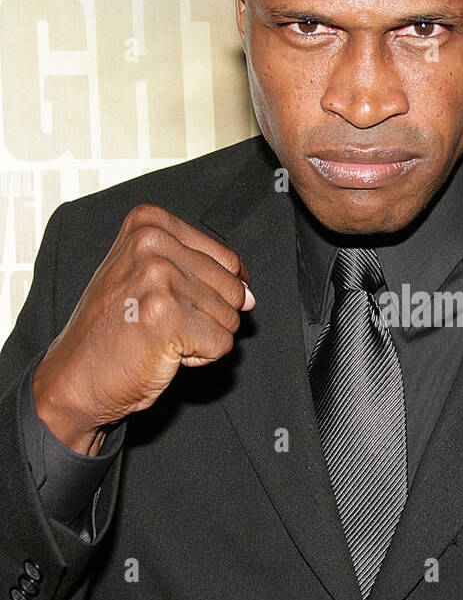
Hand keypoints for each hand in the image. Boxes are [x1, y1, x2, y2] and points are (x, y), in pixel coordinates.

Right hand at [32, 204, 254, 454]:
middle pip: (232, 289)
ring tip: (159, 336)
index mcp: (149, 223)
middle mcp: (152, 243)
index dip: (209, 293)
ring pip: (230, 318)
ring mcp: (159, 278)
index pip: (227, 261)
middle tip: (160, 323)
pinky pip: (222, 344)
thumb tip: (250, 295)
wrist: (75, 375)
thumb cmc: (113, 329)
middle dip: (207, 317)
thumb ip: (202, 273)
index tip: (166, 301)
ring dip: (201, 338)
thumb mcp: (148, 276)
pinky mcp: (167, 317)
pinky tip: (163, 352)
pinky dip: (199, 358)